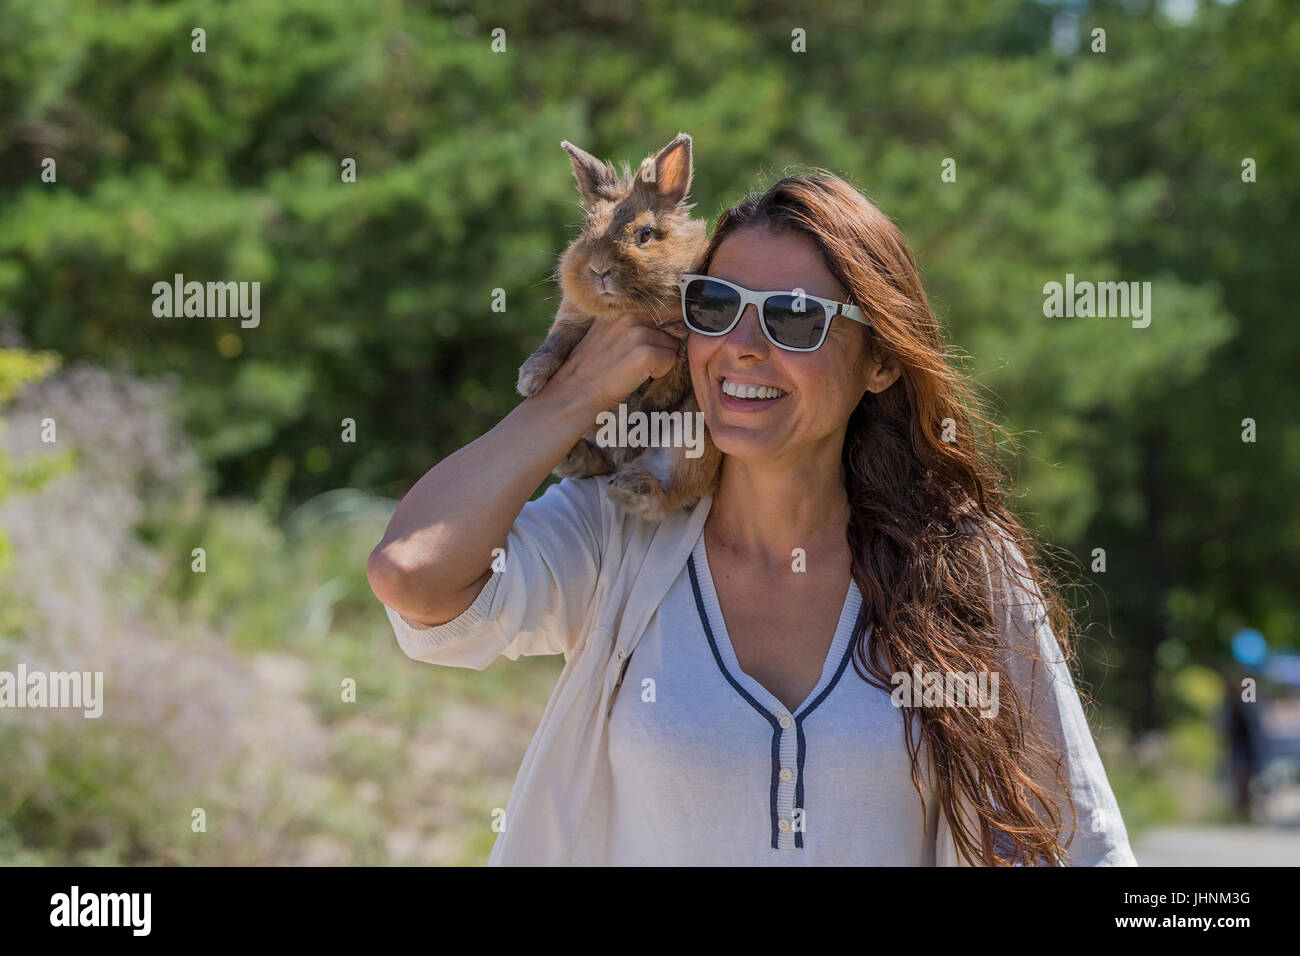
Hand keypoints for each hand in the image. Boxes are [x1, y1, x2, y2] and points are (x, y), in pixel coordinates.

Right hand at [546, 311, 681, 411]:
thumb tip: (661, 319)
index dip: (663, 325)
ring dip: (660, 358)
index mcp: (619, 309)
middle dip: (661, 344)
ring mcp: (638, 334)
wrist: (573, 393)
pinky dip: (660, 372)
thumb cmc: (589, 369)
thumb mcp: (604, 334)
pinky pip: (671, 359)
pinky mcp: (645, 354)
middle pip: (670, 325)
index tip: (651, 341)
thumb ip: (628, 323)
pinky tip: (639, 376)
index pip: (660, 306)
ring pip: (672, 344)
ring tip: (634, 368)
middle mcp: (629, 315)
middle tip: (635, 360)